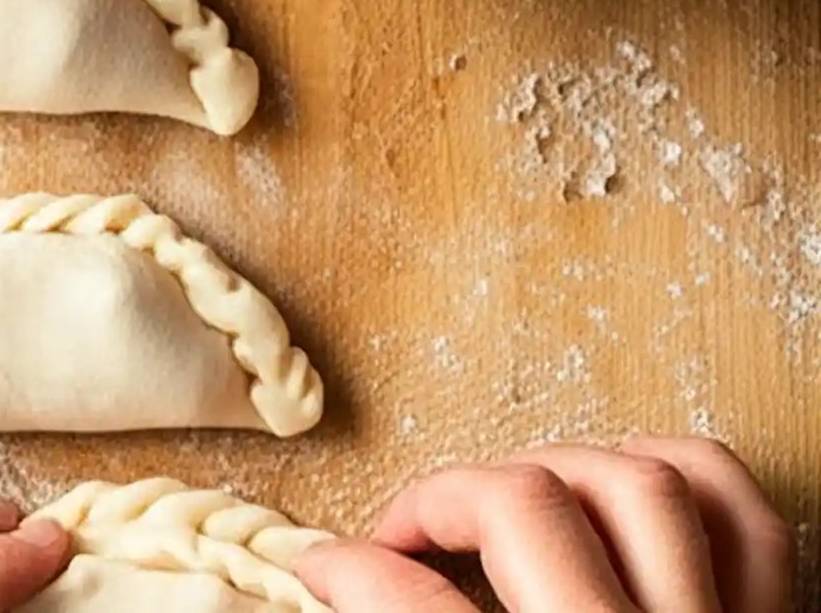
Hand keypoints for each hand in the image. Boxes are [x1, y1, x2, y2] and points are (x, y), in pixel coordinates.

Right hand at [297, 437, 793, 611]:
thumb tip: (352, 604)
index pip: (414, 609)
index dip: (346, 571)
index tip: (321, 564)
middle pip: (526, 510)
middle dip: (441, 497)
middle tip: (403, 530)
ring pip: (639, 487)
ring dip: (556, 468)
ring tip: (507, 495)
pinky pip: (745, 519)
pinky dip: (684, 471)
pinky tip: (625, 480)